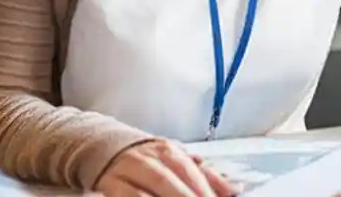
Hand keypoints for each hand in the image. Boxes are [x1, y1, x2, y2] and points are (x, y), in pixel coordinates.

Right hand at [96, 140, 237, 196]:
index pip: (188, 170)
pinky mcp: (110, 186)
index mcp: (167, 150)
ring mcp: (125, 173)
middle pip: (166, 181)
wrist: (106, 148)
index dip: (203, 189)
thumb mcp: (178, 160)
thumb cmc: (150, 159)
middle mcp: (145, 159)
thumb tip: (234, 190)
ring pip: (142, 194)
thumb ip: (206, 175)